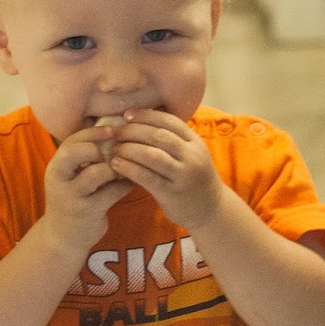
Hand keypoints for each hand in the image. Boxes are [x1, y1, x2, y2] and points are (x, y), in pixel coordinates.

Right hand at [41, 124, 130, 252]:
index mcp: (55, 167)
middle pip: (74, 152)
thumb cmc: (73, 199)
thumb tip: (112, 128)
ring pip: (97, 172)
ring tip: (124, 168)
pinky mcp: (88, 212)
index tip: (112, 129)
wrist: (64, 237)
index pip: (70, 141)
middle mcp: (59, 180)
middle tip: (116, 148)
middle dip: (97, 146)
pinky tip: (128, 184)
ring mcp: (72, 197)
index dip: (92, 133)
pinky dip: (124, 185)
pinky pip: (112, 192)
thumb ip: (84, 157)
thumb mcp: (70, 177)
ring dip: (116, 167)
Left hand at [109, 108, 225, 227]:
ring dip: (129, 149)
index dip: (146, 115)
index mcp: (195, 142)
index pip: (169, 121)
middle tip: (116, 132)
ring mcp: (182, 175)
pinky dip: (129, 168)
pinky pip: (147, 177)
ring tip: (114, 149)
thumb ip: (174, 140)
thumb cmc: (194, 180)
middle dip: (133, 131)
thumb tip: (143, 122)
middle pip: (158, 135)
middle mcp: (191, 156)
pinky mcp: (171, 193)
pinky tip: (116, 164)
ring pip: (152, 155)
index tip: (127, 115)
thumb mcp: (192, 155)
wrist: (211, 210)